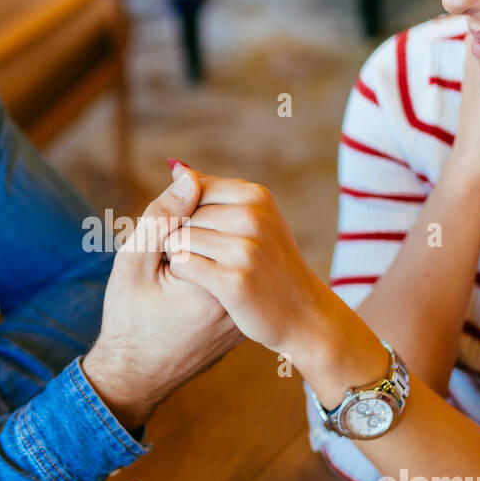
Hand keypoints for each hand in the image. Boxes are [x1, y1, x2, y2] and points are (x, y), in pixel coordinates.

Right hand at [81, 163, 242, 429]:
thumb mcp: (132, 262)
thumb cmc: (128, 319)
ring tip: (175, 287)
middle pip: (220, 236)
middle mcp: (238, 298)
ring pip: (226, 256)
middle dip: (188, 240)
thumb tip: (190, 175)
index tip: (157, 267)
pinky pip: (228, 277)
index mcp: (214, 284)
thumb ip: (161, 216)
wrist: (135, 375)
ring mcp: (243, 311)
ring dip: (199, 255)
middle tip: (164, 278)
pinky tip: (186, 296)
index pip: (205, 220)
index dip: (170, 233)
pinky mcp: (241, 318)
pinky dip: (207, 275)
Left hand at [161, 162, 335, 359]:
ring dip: (176, 256)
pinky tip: (200, 283)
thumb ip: (211, 192)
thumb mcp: (252, 219)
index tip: (201, 234)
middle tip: (205, 258)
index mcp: (255, 195)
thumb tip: (175, 166)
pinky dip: (181, 274)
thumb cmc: (269, 264)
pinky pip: (181, 264)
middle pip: (180, 214)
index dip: (183, 214)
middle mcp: (252, 216)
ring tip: (203, 270)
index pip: (189, 188)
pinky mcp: (234, 281)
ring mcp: (245, 249)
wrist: (304, 314)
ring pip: (175, 239)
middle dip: (178, 235)